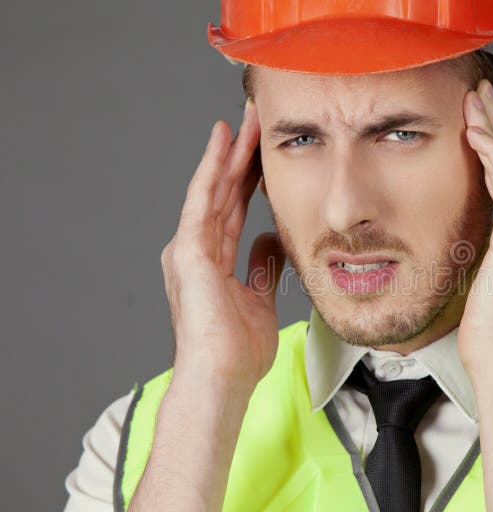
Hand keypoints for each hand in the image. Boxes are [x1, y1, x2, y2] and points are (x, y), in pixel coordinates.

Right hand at [160, 99, 285, 392]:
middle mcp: (196, 250)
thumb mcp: (259, 299)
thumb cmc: (237, 351)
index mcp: (211, 262)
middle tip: (254, 121)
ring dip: (229, 153)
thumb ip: (261, 267)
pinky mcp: (188, 252)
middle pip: (222, 193)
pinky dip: (212, 170)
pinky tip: (223, 143)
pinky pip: (203, 201)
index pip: (233, 209)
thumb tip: (271, 239)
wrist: (221, 378)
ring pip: (212, 189)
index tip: (263, 152)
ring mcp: (189, 249)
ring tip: (244, 119)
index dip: (247, 179)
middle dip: (240, 156)